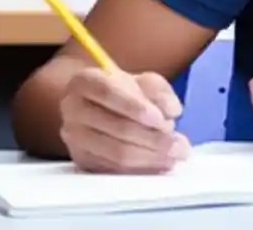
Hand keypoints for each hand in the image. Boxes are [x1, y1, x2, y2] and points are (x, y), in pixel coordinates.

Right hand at [59, 68, 189, 173]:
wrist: (98, 109)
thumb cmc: (124, 93)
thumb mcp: (143, 82)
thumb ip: (160, 91)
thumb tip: (172, 111)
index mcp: (84, 82)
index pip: (108, 92)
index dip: (136, 107)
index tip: (162, 119)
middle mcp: (72, 109)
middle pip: (115, 127)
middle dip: (153, 138)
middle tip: (180, 145)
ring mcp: (74, 138)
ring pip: (116, 153)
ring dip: (151, 157)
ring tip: (175, 156)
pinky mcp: (82, 161)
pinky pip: (114, 170)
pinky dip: (141, 169)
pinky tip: (160, 165)